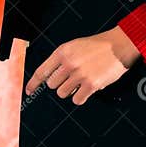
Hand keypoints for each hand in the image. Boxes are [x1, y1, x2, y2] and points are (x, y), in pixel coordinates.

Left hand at [24, 27, 140, 105]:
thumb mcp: (74, 46)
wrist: (117, 46)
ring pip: (62, 93)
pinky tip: (87, 89)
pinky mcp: (91, 85)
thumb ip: (60, 60)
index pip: (41, 71)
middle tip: (71, 78)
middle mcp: (68, 63)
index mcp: (62, 52)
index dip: (33, 83)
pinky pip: (76, 100)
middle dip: (59, 83)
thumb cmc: (95, 46)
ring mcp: (79, 74)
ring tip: (80, 81)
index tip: (28, 91)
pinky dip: (80, 97)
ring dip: (70, 90)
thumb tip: (48, 79)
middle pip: (51, 85)